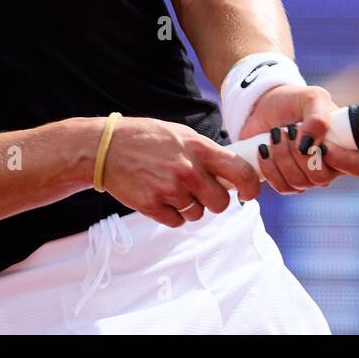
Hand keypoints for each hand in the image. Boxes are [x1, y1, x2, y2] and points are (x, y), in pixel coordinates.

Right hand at [99, 116, 261, 226]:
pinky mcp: (152, 206)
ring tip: (171, 187)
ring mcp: (170, 190)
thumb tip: (233, 173)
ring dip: (189, 206)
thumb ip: (207, 153)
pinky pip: (176, 222)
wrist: (107, 148)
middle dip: (214, 200)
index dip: (250, 187)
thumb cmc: (147, 139)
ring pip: (197, 214)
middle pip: (220, 203)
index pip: (240, 172)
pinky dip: (171, 214)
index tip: (248, 192)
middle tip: (200, 190)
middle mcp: (188, 171)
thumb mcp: (183, 135)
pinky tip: (159, 196)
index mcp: (200, 149)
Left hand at [238, 85, 358, 193]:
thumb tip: (310, 145)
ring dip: (283, 156)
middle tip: (290, 130)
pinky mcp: (288, 182)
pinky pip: (282, 187)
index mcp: (345, 145)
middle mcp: (331, 165)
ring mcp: (309, 177)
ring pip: (300, 183)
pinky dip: (270, 167)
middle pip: (322, 178)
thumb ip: (318, 116)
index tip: (322, 144)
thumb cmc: (295, 101)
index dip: (340, 159)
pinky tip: (264, 149)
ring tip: (275, 134)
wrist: (265, 108)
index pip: (357, 166)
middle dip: (300, 154)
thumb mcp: (311, 98)